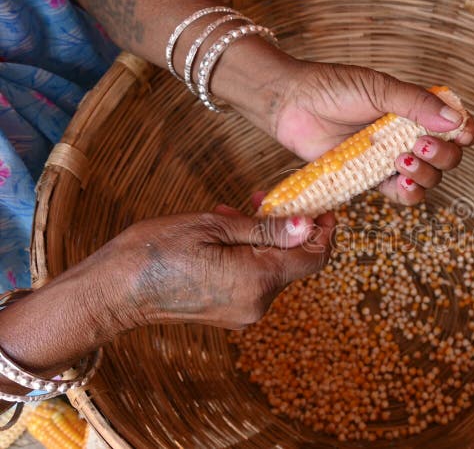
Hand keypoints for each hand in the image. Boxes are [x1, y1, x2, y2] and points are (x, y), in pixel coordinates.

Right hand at [86, 193, 333, 329]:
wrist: (113, 291)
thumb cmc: (157, 251)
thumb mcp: (214, 226)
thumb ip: (266, 228)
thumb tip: (306, 226)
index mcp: (258, 280)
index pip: (314, 257)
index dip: (324, 231)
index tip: (321, 206)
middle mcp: (258, 303)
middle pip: (293, 261)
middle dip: (285, 227)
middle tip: (263, 197)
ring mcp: (243, 312)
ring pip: (271, 268)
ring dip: (262, 238)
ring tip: (233, 212)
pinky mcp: (229, 313)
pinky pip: (252, 279)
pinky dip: (248, 255)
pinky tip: (224, 234)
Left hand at [214, 42, 473, 205]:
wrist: (292, 105)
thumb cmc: (333, 88)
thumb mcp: (378, 89)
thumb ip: (416, 104)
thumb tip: (454, 120)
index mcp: (416, 110)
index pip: (455, 126)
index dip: (465, 133)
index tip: (461, 135)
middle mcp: (409, 136)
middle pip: (448, 157)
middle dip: (443, 156)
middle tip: (419, 146)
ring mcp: (391, 159)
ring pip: (429, 179)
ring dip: (426, 176)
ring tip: (401, 163)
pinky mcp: (371, 178)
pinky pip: (401, 195)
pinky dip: (407, 193)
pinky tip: (398, 183)